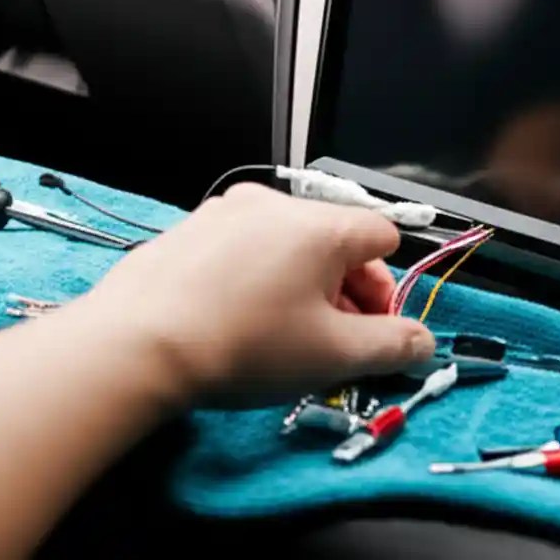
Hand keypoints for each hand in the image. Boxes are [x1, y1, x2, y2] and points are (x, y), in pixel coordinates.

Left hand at [71, 183, 435, 404]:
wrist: (137, 344)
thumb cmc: (244, 345)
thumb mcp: (333, 356)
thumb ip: (392, 346)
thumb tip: (422, 342)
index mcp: (320, 225)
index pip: (383, 237)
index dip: (385, 289)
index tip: (367, 331)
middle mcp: (274, 203)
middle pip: (335, 240)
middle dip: (345, 290)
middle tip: (328, 341)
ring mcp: (224, 211)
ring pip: (287, 245)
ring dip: (299, 286)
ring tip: (278, 335)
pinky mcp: (188, 229)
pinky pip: (243, 249)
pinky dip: (254, 279)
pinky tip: (234, 321)